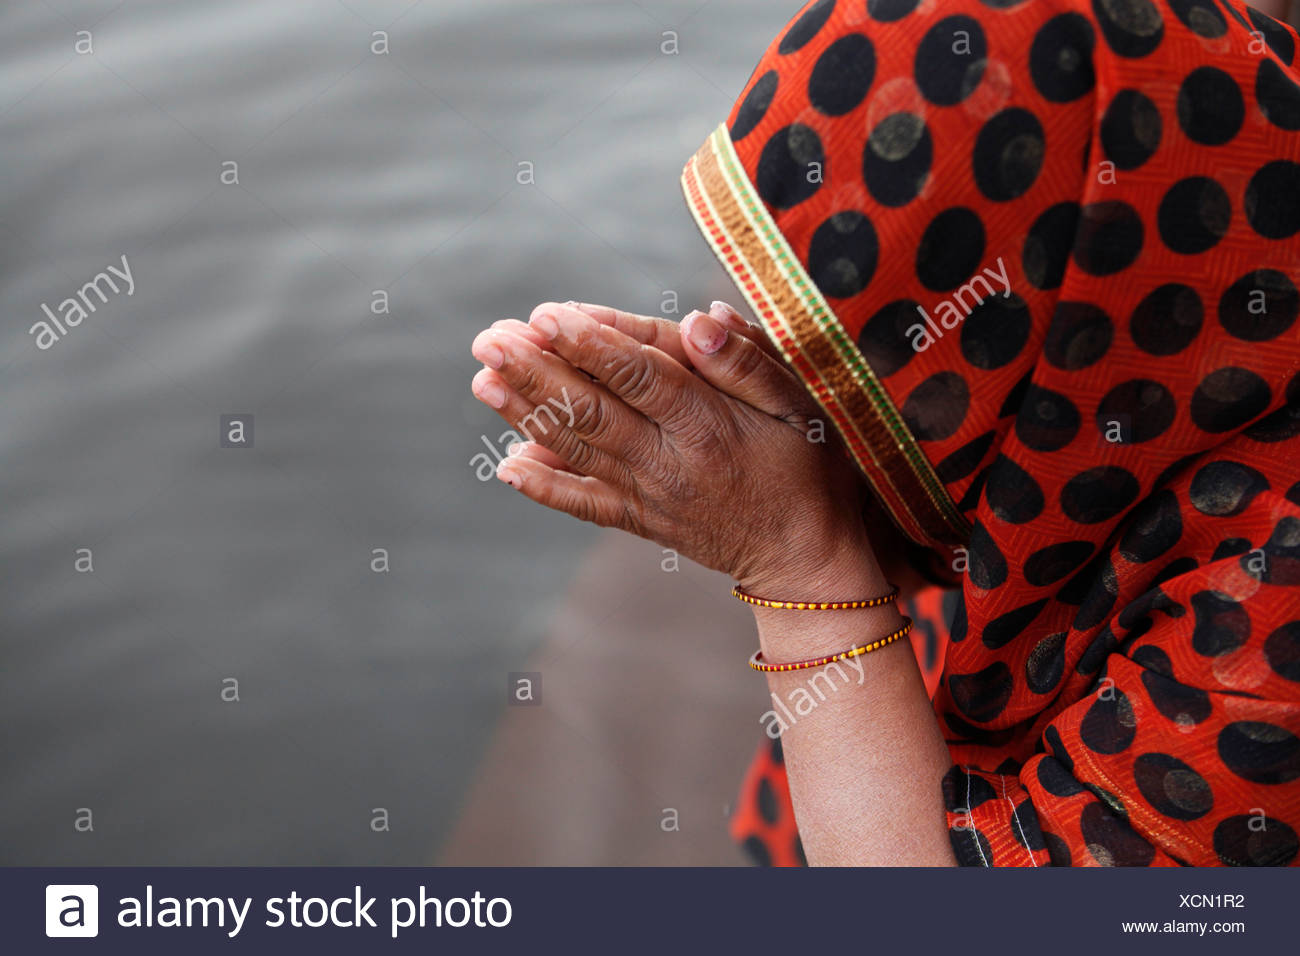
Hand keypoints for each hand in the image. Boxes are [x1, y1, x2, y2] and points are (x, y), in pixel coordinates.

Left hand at [469, 301, 876, 595]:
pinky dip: (543, 485)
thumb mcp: (801, 405)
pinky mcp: (640, 520)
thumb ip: (748, 360)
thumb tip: (699, 318)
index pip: (640, 377)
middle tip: (489, 338)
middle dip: (536, 372)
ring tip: (483, 377)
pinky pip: (584, 503)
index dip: (590, 344)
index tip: (545, 313)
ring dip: (525, 414)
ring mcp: (649, 496)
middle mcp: (670, 463)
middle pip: (592, 411)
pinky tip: (505, 463)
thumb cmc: (809, 467)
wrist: (807, 558)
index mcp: (709, 426)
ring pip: (577, 449)